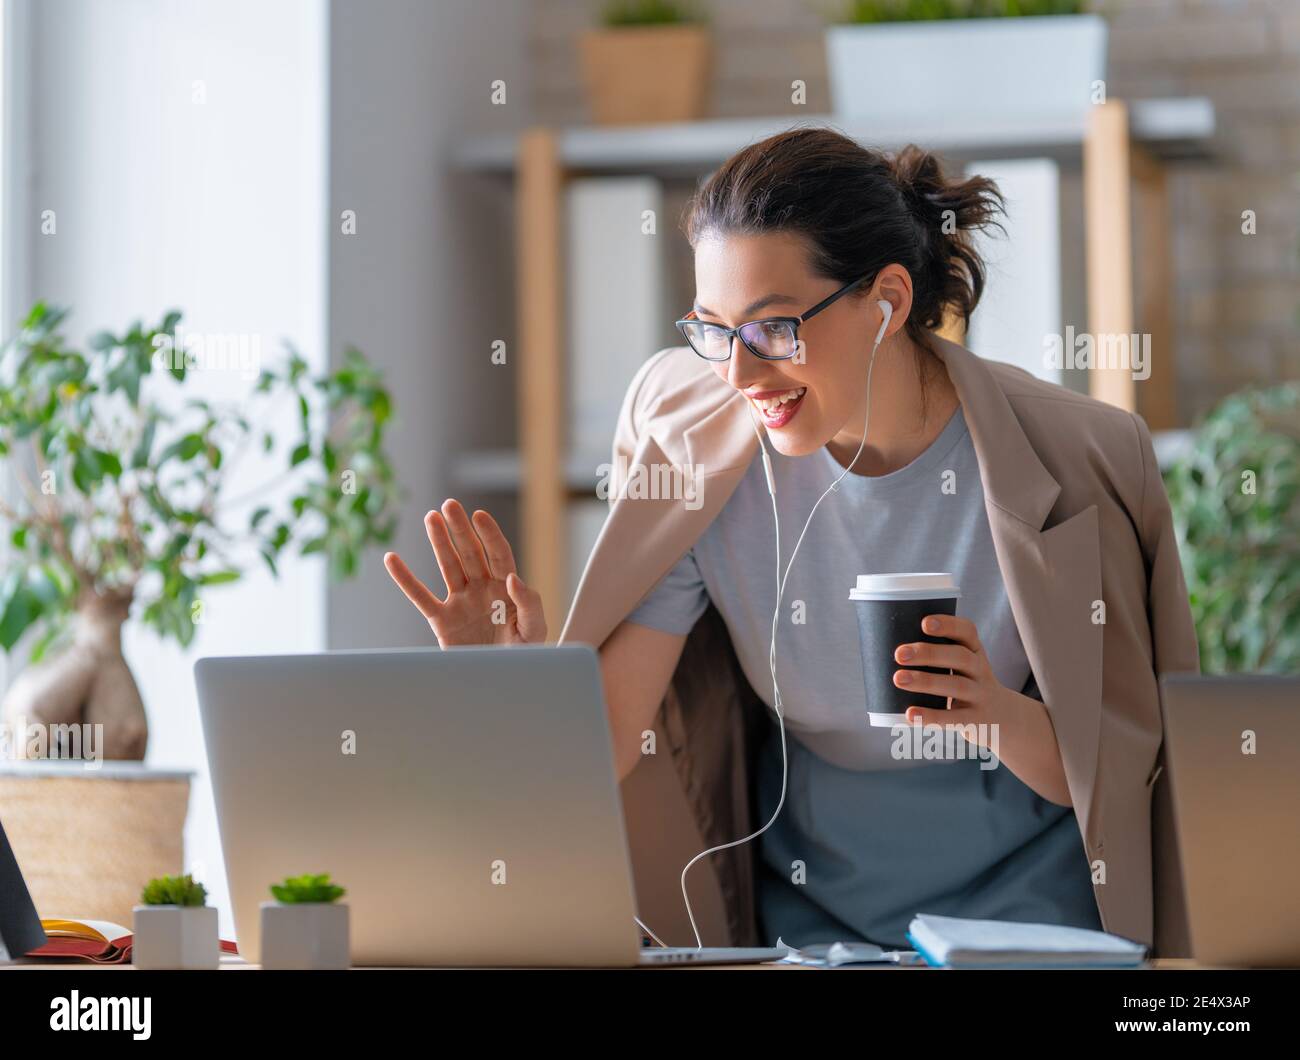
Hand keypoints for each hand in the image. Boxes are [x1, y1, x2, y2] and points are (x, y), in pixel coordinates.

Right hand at [383, 499, 546, 645]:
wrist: (501, 683)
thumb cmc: (524, 657)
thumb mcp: (535, 631)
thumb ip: (530, 604)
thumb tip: (512, 578)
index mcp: (507, 590)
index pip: (499, 555)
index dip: (489, 535)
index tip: (479, 516)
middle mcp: (483, 590)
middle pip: (471, 553)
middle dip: (460, 529)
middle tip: (449, 505)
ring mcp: (461, 603)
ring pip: (448, 566)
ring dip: (439, 542)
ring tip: (430, 517)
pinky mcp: (442, 621)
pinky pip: (420, 597)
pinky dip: (405, 580)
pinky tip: (392, 559)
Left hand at [892, 613, 1009, 732]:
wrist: (1004, 719)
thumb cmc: (968, 684)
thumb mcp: (962, 666)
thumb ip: (936, 656)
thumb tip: (881, 648)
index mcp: (974, 652)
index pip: (967, 632)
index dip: (948, 625)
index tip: (924, 623)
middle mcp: (980, 671)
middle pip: (959, 657)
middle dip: (929, 653)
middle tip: (899, 654)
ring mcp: (980, 696)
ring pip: (956, 685)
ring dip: (925, 681)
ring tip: (898, 678)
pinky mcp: (976, 721)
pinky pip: (953, 718)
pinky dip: (931, 716)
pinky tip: (910, 714)